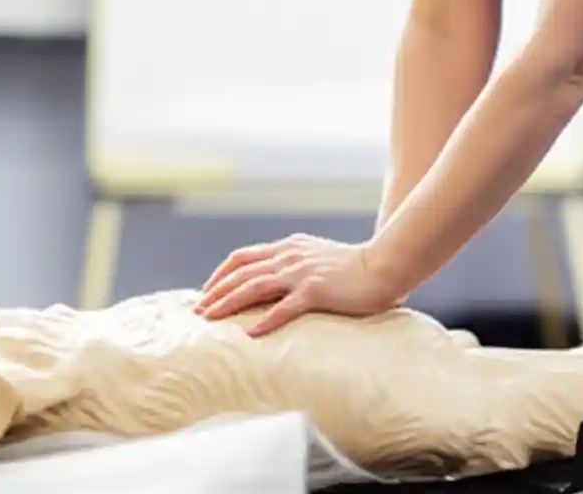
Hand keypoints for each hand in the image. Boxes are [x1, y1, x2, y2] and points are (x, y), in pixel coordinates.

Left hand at [195, 233, 401, 336]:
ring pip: (253, 286)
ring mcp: (301, 273)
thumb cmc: (357, 267)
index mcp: (288, 248)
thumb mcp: (318, 257)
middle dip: (214, 291)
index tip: (206, 291)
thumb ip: (297, 264)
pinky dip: (265, 320)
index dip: (220, 275)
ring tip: (209, 320)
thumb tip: (279, 282)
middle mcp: (289, 257)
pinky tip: (251, 334)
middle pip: (240, 272)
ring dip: (228, 303)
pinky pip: (283, 307)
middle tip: (197, 311)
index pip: (242, 257)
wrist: (385, 265)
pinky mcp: (316, 291)